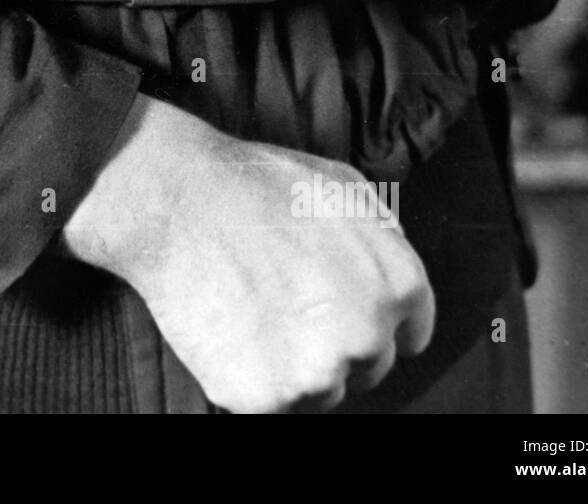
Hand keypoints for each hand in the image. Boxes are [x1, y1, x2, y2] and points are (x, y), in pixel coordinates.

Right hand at [64, 95, 434, 412]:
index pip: (409, 335)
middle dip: (331, 340)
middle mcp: (368, 335)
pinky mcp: (267, 398)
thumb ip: (383, 237)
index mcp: (398, 284)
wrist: (177, 200)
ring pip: (319, 391)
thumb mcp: (343, 185)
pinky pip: (270, 403)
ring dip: (292, 364)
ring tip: (253, 311)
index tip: (336, 307)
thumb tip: (388, 270)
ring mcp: (318, 372)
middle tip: (283, 301)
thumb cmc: (254, 185)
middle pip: (366, 366)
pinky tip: (230, 329)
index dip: (369, 317)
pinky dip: (248, 376)